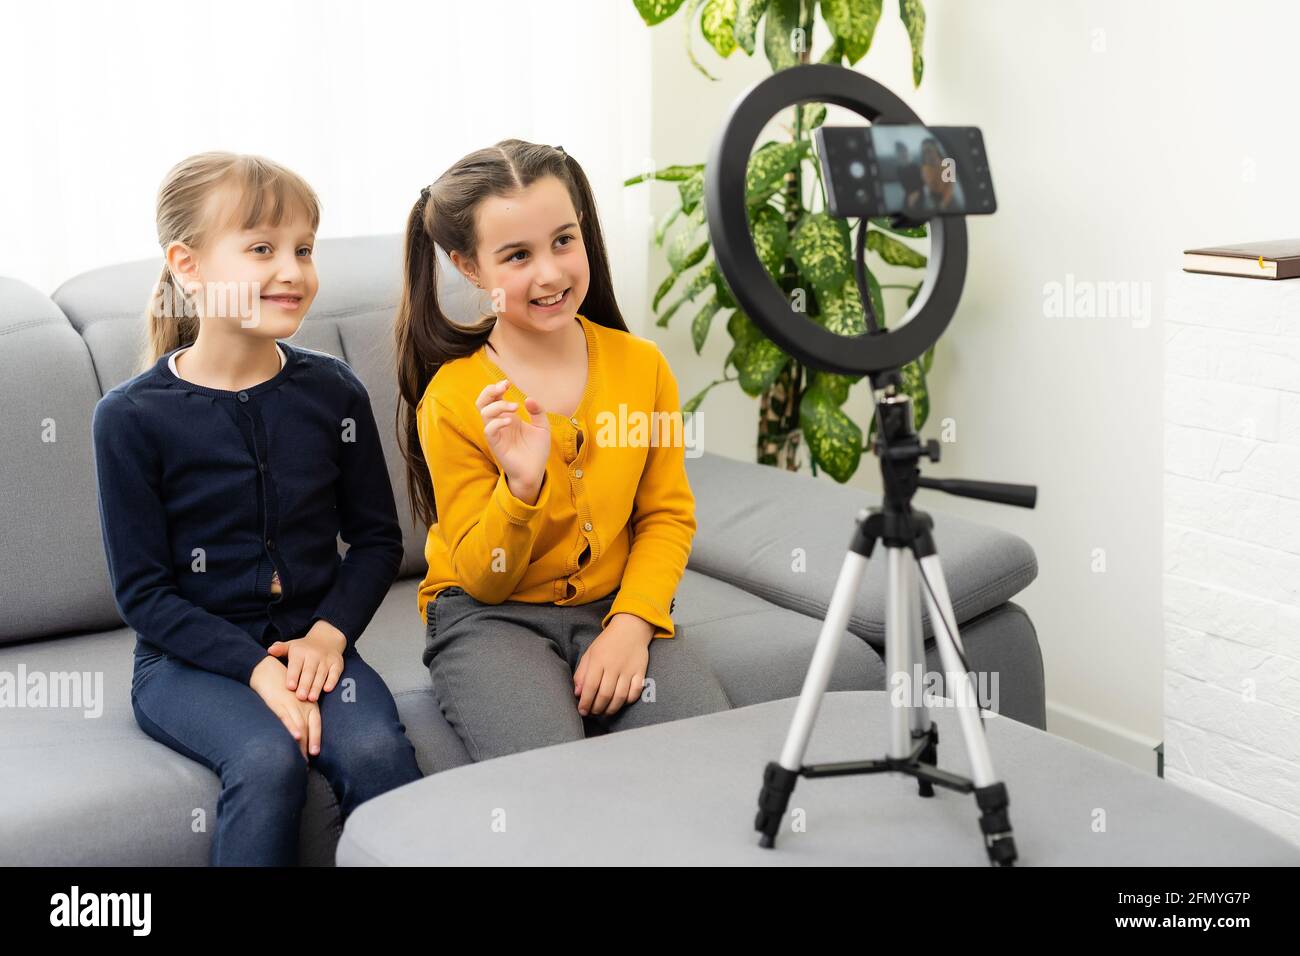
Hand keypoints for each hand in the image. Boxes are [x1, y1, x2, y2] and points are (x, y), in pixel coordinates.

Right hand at [249, 657, 321, 758]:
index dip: (316, 739)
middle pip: (309, 729)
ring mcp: (292, 703)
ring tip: (301, 759)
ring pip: (300, 726)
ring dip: (302, 743)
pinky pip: (287, 716)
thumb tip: (298, 734)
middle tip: (305, 764)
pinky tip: (295, 737)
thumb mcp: (293, 699)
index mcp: (308, 704)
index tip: (315, 754)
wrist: (266, 669)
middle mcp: (303, 704)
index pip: (316, 725)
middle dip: (308, 747)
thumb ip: (296, 714)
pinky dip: (292, 727)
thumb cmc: (280, 686)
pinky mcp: (279, 702)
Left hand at [267, 620, 345, 702]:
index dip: (293, 676)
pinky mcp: (337, 664)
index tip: (290, 686)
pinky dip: (332, 681)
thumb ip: (280, 649)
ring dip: (317, 686)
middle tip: (301, 697)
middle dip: (305, 685)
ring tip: (312, 699)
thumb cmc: (304, 648)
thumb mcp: (291, 646)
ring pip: (321, 674)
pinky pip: (335, 673)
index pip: (296, 665)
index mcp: (300, 652)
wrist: (327, 638)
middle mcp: (314, 655)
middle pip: (309, 672)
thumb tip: (270, 650)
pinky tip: (327, 689)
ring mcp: (326, 659)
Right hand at [476, 379, 548, 501]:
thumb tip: (528, 399)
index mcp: (507, 417)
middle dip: (490, 391)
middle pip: (482, 402)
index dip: (496, 388)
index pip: (493, 398)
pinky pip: (489, 430)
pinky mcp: (496, 445)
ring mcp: (496, 434)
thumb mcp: (542, 427)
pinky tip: (511, 421)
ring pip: (484, 413)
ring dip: (499, 406)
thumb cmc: (536, 451)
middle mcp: (499, 423)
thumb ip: (538, 411)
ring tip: (516, 408)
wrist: (535, 472)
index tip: (507, 383)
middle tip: (504, 387)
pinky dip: (498, 422)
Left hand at [574, 613, 653, 717]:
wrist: (631, 627)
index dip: (585, 702)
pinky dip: (628, 701)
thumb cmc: (607, 642)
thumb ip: (581, 673)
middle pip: (604, 695)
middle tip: (593, 713)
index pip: (590, 686)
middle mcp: (613, 666)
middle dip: (596, 709)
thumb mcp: (590, 653)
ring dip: (611, 709)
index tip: (582, 711)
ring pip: (620, 697)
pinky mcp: (641, 671)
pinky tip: (620, 702)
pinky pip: (635, 692)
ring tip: (604, 711)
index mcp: (598, 660)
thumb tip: (577, 693)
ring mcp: (628, 669)